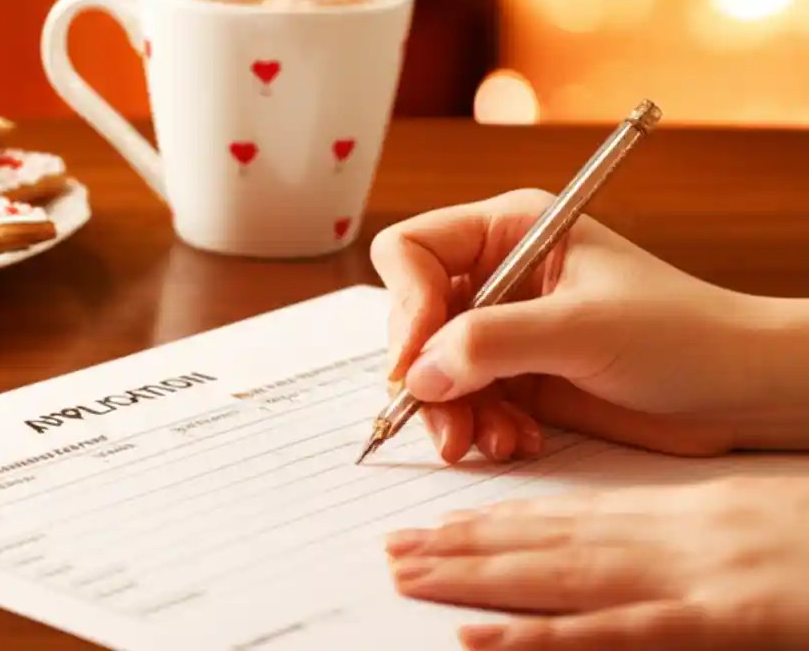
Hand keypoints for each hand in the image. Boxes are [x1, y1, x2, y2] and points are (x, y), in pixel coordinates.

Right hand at [370, 189, 777, 463]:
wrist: (740, 393)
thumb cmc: (683, 335)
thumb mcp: (582, 329)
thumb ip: (491, 343)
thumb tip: (416, 373)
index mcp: (510, 229)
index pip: (412, 251)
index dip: (405, 303)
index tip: (415, 360)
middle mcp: (497, 274)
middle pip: (412, 317)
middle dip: (427, 374)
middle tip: (448, 422)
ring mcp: (502, 328)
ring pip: (431, 368)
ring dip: (453, 412)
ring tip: (494, 442)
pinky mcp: (514, 376)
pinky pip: (463, 402)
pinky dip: (480, 428)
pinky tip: (520, 441)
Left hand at [384, 476, 808, 649]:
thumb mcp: (757, 529)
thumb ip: (689, 538)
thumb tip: (623, 553)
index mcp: (686, 512)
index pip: (569, 513)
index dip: (495, 520)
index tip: (435, 524)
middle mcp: (675, 535)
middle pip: (548, 541)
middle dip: (464, 548)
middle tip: (392, 552)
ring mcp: (693, 578)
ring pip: (561, 576)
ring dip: (477, 580)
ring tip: (408, 577)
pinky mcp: (721, 621)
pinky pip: (617, 632)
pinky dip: (543, 638)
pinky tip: (483, 639)